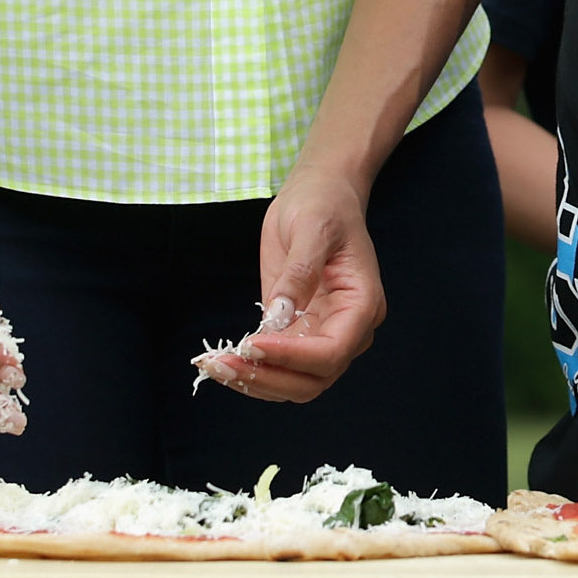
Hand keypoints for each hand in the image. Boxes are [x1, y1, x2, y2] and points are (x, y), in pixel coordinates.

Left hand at [197, 162, 385, 401]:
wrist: (320, 194)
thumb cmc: (323, 205)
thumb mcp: (312, 228)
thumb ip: (300, 272)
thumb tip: (278, 316)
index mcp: (362, 305)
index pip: (332, 351)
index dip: (293, 357)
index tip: (253, 344)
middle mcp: (347, 329)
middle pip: (313, 379)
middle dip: (268, 378)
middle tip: (224, 365)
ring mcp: (322, 334)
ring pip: (294, 382)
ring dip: (255, 380)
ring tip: (215, 366)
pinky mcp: (297, 332)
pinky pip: (278, 365)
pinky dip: (251, 369)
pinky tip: (221, 360)